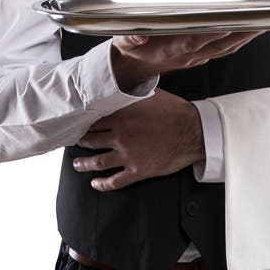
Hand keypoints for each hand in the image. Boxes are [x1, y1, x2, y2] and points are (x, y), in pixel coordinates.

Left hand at [73, 88, 204, 190]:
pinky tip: (95, 184)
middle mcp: (121, 136)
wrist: (193, 132)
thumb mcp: (152, 94)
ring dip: (84, 164)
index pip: (95, 120)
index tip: (78, 123)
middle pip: (92, 140)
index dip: (84, 122)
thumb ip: (133, 92)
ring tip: (78, 164)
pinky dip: (103, 184)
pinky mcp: (138, 171)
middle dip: (81, 142)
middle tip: (76, 142)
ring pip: (98, 162)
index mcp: (122, 116)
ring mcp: (128, 155)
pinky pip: (115, 181)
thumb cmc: (175, 111)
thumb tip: (123, 85)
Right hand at [111, 28, 265, 89]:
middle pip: (219, 44)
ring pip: (225, 48)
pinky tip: (248, 33)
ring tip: (261, 24)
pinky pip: (223, 51)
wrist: (132, 70)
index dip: (212, 33)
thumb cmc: (131, 50)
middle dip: (239, 33)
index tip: (229, 23)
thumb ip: (130, 37)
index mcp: (170, 49)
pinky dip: (238, 42)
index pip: (196, 40)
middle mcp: (187, 55)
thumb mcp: (123, 42)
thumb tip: (139, 34)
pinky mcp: (198, 58)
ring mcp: (195, 58)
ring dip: (244, 38)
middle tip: (259, 20)